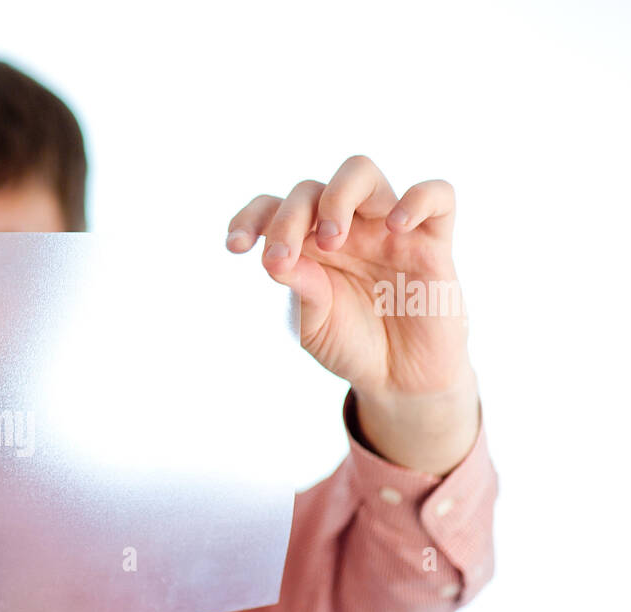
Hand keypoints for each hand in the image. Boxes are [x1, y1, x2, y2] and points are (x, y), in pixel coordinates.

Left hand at [228, 155, 479, 474]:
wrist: (400, 378)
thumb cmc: (351, 344)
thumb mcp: (314, 323)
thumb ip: (301, 289)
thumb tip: (278, 258)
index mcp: (307, 246)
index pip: (273, 208)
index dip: (251, 217)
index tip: (235, 247)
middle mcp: (344, 228)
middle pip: (310, 189)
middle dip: (288, 218)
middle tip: (282, 258)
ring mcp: (386, 229)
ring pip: (360, 173)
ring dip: (336, 198)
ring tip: (330, 240)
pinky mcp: (432, 242)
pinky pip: (437, 196)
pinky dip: (417, 200)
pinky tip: (396, 226)